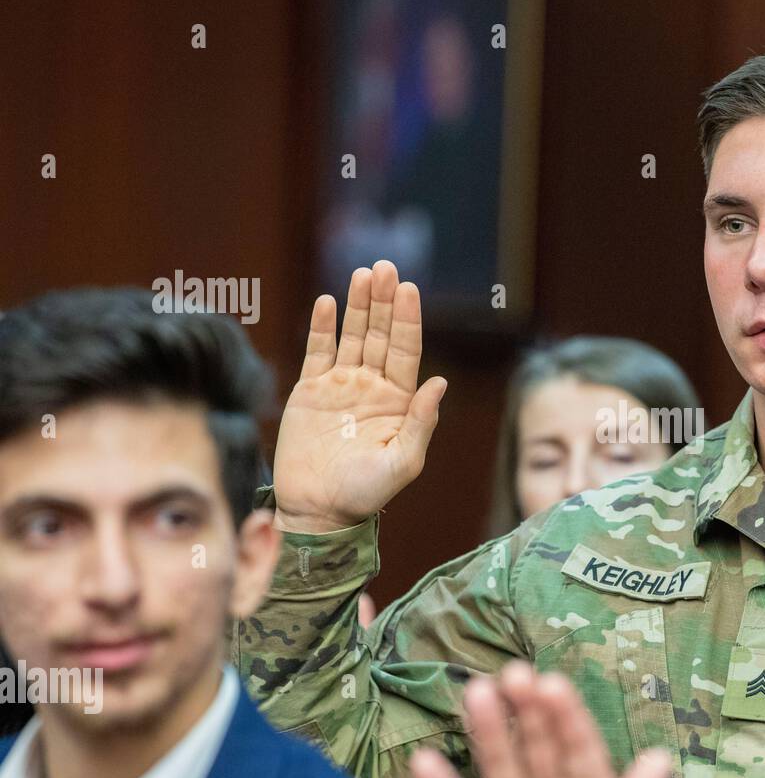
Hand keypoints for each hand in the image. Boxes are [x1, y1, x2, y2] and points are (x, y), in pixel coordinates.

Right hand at [273, 261, 446, 532]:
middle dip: (383, 301)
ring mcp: (341, 386)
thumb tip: (440, 382)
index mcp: (399, 400)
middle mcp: (372, 387)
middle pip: (381, 334)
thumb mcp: (403, 463)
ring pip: (352, 336)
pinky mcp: (310, 392)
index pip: (406, 350)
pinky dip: (321, 327)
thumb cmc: (366, 494)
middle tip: (384, 267)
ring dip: (357, 305)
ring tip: (362, 273)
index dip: (407, 319)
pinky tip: (326, 302)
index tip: (408, 288)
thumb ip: (421, 422)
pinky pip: (318, 352)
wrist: (319, 511)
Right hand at [411, 663, 669, 777]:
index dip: (566, 714)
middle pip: (537, 746)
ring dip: (488, 731)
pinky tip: (424, 760)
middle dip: (525, 709)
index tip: (552, 684)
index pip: (579, 745)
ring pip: (500, 767)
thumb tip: (660, 759)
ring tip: (479, 692)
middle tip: (515, 673)